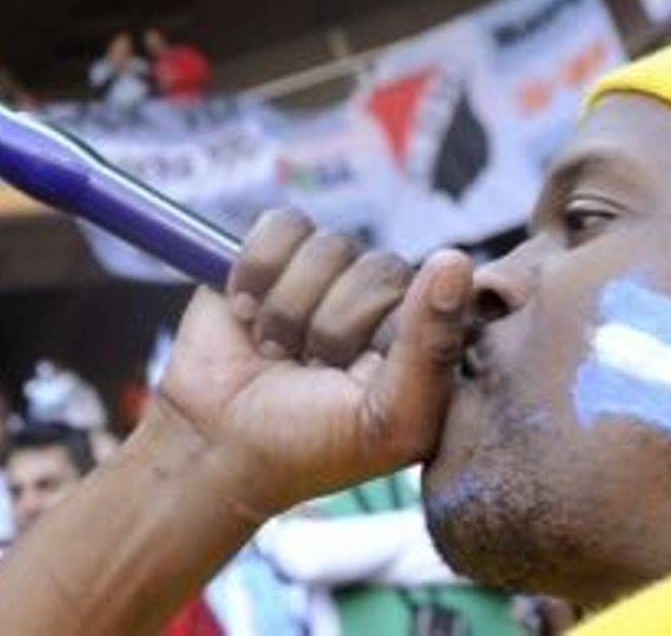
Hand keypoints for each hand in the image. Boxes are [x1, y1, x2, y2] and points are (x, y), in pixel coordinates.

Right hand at [148, 209, 472, 520]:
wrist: (216, 444)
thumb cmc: (310, 445)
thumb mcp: (389, 421)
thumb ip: (433, 348)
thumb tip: (454, 259)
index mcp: (424, 338)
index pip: (436, 295)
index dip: (389, 337)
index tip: (361, 384)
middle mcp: (382, 301)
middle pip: (380, 269)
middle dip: (332, 330)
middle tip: (311, 371)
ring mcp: (329, 274)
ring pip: (328, 247)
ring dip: (288, 310)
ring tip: (275, 350)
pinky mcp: (276, 253)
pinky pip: (282, 226)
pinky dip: (256, 272)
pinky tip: (247, 312)